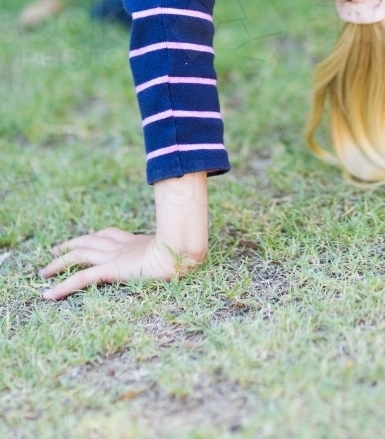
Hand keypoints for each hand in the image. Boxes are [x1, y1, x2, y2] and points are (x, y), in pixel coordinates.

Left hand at [40, 171, 208, 299]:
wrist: (182, 252)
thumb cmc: (187, 252)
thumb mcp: (181, 249)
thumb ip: (178, 248)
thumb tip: (195, 248)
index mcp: (136, 241)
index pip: (110, 235)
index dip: (95, 236)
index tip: (86, 238)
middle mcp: (121, 246)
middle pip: (89, 241)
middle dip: (72, 244)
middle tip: (56, 250)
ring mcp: (114, 256)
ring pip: (79, 255)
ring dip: (60, 263)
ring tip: (44, 271)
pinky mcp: (110, 269)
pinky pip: (80, 278)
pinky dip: (63, 286)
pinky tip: (48, 294)